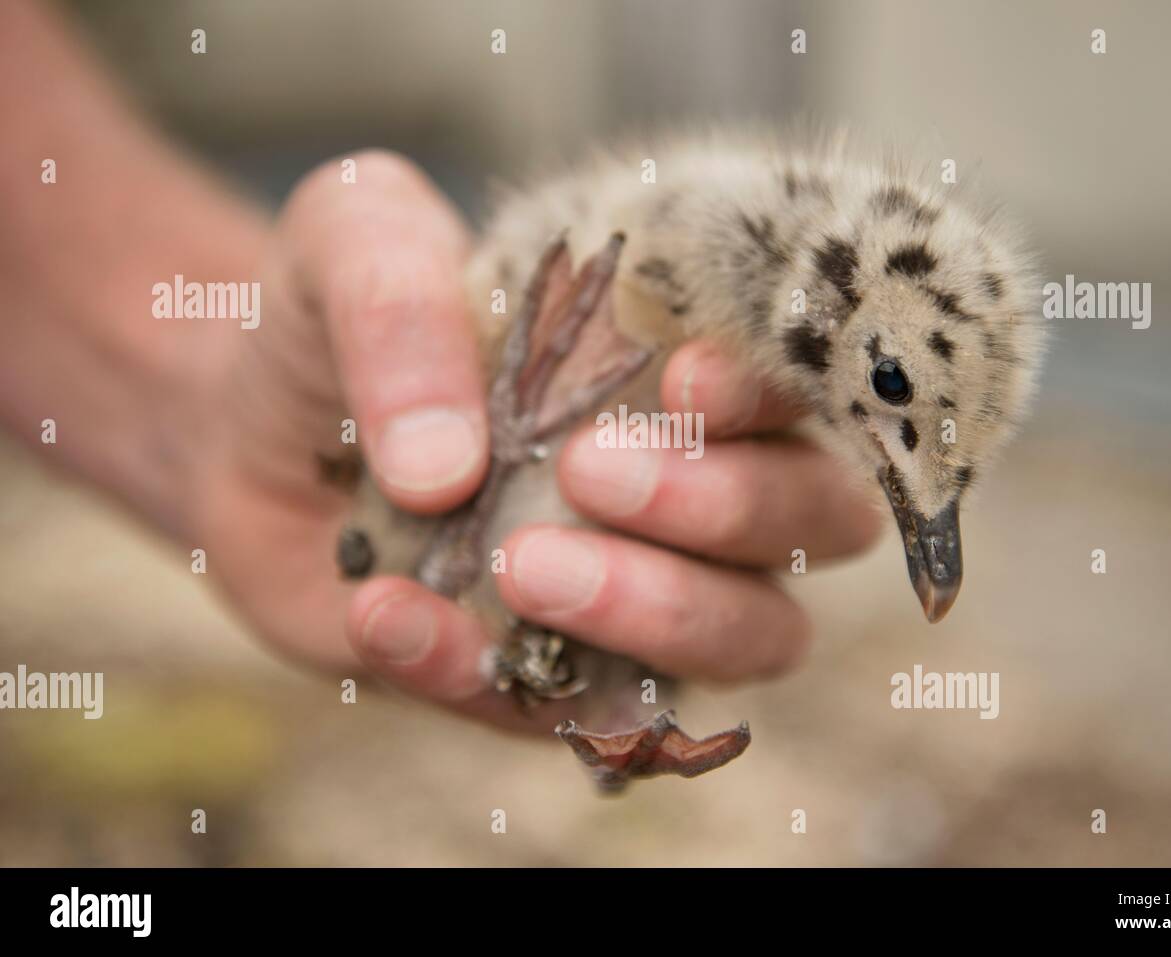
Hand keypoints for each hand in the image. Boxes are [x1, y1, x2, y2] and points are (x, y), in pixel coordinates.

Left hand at [200, 151, 882, 731]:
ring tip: (518, 565)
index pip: (802, 390)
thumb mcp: (352, 242)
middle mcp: (695, 487)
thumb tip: (449, 471)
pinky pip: (569, 712)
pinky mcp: (553, 680)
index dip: (774, 397)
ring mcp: (640, 595)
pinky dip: (481, 674)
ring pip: (748, 639)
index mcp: (682, 366)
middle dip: (721, 506)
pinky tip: (387, 615)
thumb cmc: (337, 319)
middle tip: (585, 470)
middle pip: (813, 523)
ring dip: (657, 612)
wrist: (244, 433)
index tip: (681, 379)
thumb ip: (400, 305)